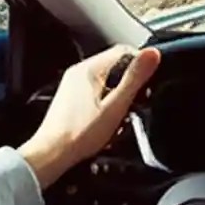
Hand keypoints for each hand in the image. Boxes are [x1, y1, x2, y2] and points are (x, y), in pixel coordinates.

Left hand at [18, 45, 160, 186]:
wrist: (52, 154)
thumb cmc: (80, 134)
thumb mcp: (116, 106)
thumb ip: (134, 79)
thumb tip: (152, 54)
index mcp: (89, 69)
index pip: (124, 51)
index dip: (141, 65)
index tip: (147, 84)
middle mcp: (78, 72)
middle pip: (115, 65)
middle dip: (129, 82)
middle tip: (135, 102)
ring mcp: (73, 84)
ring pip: (106, 78)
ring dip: (118, 93)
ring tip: (120, 113)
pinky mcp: (71, 97)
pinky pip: (96, 90)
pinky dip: (106, 100)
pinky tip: (106, 118)